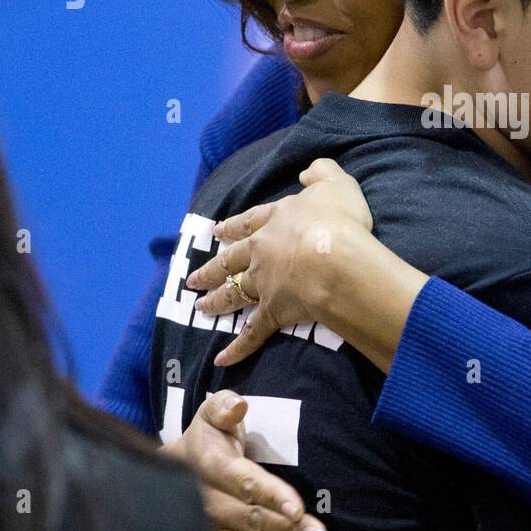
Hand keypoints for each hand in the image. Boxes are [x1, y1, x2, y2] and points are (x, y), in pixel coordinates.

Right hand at [163, 389, 326, 530]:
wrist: (165, 470)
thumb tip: (239, 405)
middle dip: (287, 528)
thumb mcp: (211, 415)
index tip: (298, 508)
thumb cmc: (203, 439)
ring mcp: (208, 527)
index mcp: (212, 466)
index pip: (246, 482)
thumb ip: (224, 407)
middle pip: (252, 517)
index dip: (273, 495)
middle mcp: (207, 501)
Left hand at [188, 158, 373, 365]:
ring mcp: (264, 284)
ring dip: (216, 302)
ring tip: (200, 308)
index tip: (217, 232)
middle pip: (230, 261)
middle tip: (193, 278)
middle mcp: (262, 252)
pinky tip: (221, 360)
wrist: (335, 258)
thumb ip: (321, 173)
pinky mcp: (273, 312)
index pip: (248, 223)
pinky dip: (237, 348)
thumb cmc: (337, 220)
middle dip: (212, 269)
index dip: (233, 227)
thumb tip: (308, 170)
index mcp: (275, 221)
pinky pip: (252, 334)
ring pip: (233, 294)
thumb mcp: (335, 184)